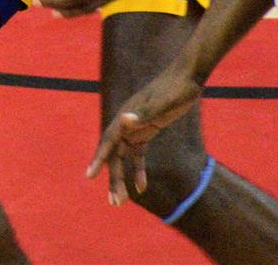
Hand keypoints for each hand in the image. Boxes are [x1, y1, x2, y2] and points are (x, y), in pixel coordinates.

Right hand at [89, 67, 201, 203]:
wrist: (188, 77)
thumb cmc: (175, 88)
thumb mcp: (162, 102)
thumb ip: (143, 112)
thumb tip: (124, 119)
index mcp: (125, 117)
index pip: (107, 142)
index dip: (98, 159)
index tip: (89, 176)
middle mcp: (126, 123)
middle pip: (114, 155)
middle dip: (113, 179)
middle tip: (115, 202)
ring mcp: (136, 127)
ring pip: (124, 157)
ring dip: (123, 178)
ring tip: (124, 201)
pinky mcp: (148, 129)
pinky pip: (138, 154)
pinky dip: (139, 170)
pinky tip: (143, 187)